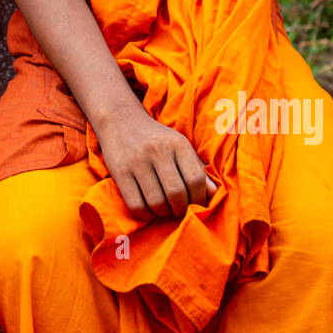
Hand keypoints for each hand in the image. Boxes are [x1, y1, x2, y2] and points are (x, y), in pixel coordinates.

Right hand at [99, 109, 217, 219]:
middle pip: (177, 193)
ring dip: (164, 212)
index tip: (195, 205)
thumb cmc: (155, 137)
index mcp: (177, 143)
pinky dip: (146, 214)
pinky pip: (136, 204)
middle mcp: (157, 150)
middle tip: (179, 210)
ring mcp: (136, 161)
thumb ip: (196, 167)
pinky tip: (148, 207)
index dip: (199, 198)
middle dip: (181, 209)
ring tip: (165, 208)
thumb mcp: (179, 144)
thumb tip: (213, 193)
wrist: (119, 119)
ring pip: (156, 202)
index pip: (195, 179)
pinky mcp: (120, 172)